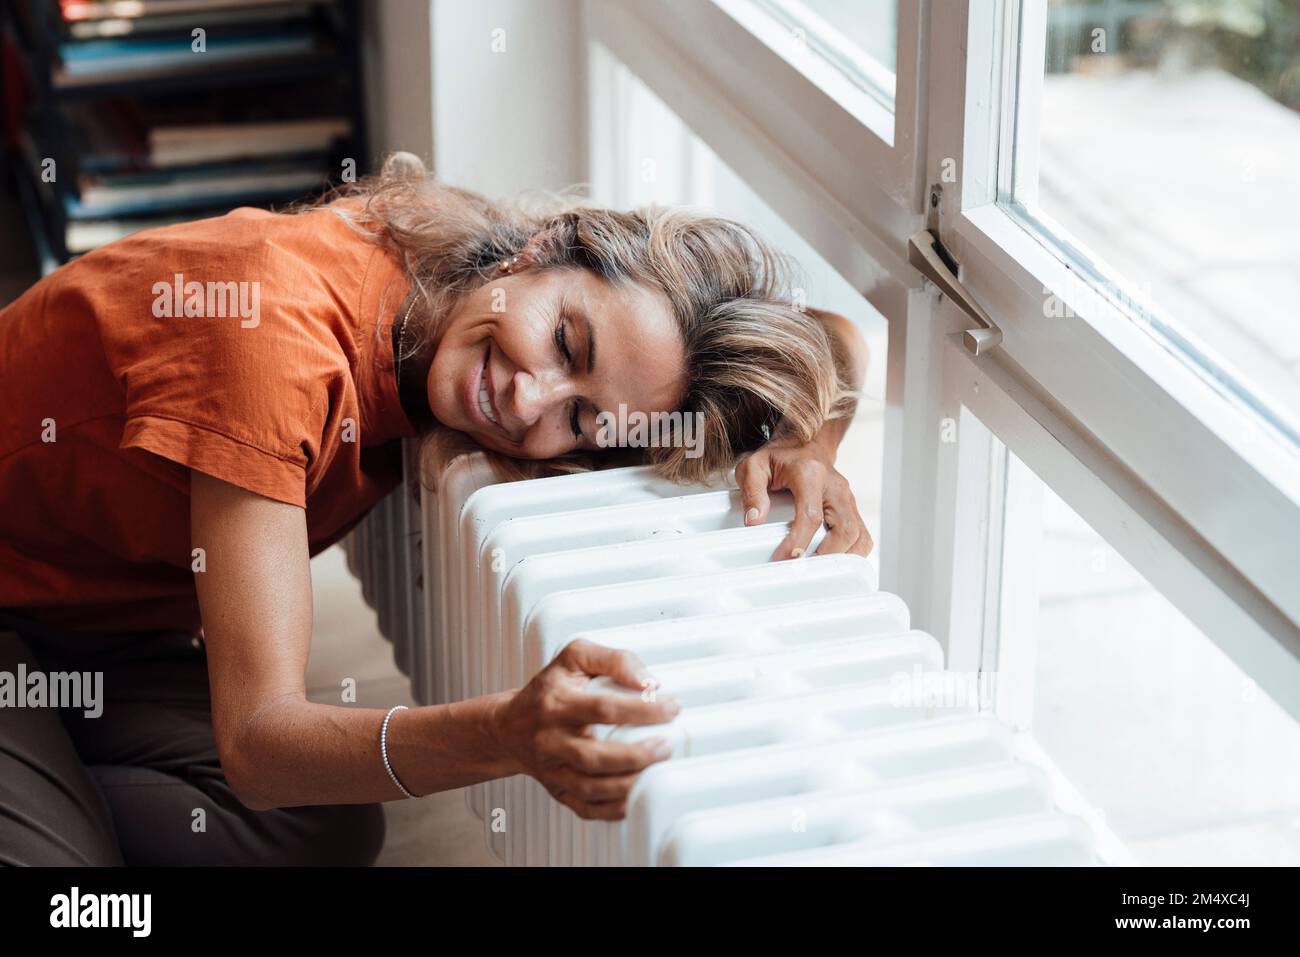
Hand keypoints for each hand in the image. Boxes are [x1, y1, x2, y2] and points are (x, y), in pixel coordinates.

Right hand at [490, 639, 678, 820]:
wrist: (509, 727)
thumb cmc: (548, 690)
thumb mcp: (574, 657)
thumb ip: (613, 659)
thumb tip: (646, 681)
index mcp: (556, 703)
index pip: (603, 708)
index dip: (642, 710)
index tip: (671, 708)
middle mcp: (550, 739)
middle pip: (595, 756)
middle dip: (637, 755)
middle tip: (666, 747)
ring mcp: (552, 770)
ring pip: (591, 788)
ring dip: (628, 784)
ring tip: (655, 770)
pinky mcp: (557, 791)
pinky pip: (587, 808)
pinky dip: (614, 809)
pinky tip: (635, 796)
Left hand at [737, 435, 873, 560]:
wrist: (804, 444)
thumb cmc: (779, 457)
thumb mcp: (754, 466)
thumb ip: (752, 492)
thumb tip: (754, 521)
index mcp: (811, 474)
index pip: (811, 515)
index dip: (799, 541)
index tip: (785, 558)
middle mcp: (835, 487)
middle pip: (845, 529)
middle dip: (827, 555)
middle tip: (804, 570)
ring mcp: (847, 498)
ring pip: (859, 534)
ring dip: (843, 558)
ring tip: (819, 570)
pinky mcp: (852, 508)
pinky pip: (862, 535)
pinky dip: (853, 553)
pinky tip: (834, 562)